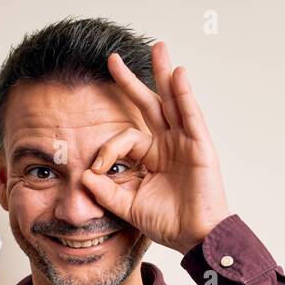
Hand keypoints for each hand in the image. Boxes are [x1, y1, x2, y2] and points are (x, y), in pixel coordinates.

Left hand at [80, 41, 230, 254]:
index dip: (108, 149)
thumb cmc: (167, 223)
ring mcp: (185, 142)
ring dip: (164, 74)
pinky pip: (190, 115)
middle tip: (114, 58)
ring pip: (172, 101)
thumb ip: (106, 191)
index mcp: (151, 156)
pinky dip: (185, 95)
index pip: (125, 138)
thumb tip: (84, 175)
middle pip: (149, 104)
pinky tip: (178, 75)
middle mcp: (167, 144)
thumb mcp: (128, 206)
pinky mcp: (200, 146)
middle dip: (133, 81)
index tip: (98, 169)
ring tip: (158, 48)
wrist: (194, 237)